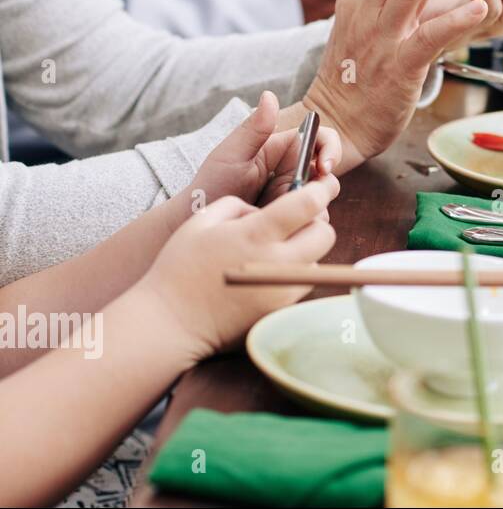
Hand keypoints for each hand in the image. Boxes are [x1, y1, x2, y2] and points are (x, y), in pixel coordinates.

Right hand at [139, 178, 338, 360]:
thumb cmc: (179, 269)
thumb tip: (264, 211)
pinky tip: (268, 274)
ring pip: (318, 260)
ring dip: (306, 251)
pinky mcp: (281, 311)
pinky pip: (303, 284)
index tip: (321, 186)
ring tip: (274, 252)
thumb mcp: (200, 222)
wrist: (171, 323)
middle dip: (317, 224)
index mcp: (254, 235)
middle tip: (296, 224)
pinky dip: (295, 274)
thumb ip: (238, 206)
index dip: (321, 190)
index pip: (309, 205)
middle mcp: (276, 263)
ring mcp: (281, 290)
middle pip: (326, 234)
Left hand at [187, 91, 342, 212]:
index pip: (322, 139)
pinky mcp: (292, 219)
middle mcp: (293, 171)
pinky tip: (289, 231)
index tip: (323, 168)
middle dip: (324, 186)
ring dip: (315, 209)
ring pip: (323, 200)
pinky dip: (307, 227)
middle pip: (328, 172)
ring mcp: (293, 196)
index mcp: (284, 149)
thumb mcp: (231, 154)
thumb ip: (253, 128)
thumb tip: (270, 95)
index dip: (331, 149)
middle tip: (306, 200)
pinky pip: (311, 222)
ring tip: (292, 219)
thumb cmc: (211, 184)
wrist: (196, 221)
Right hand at [302, 0, 494, 169]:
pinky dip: (458, 18)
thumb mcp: (368, 29)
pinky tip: (481, 7)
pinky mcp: (398, 68)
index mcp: (357, 0)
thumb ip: (395, 2)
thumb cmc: (359, 80)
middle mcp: (365, 13)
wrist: (336, 126)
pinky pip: (430, 35)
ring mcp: (380, 39)